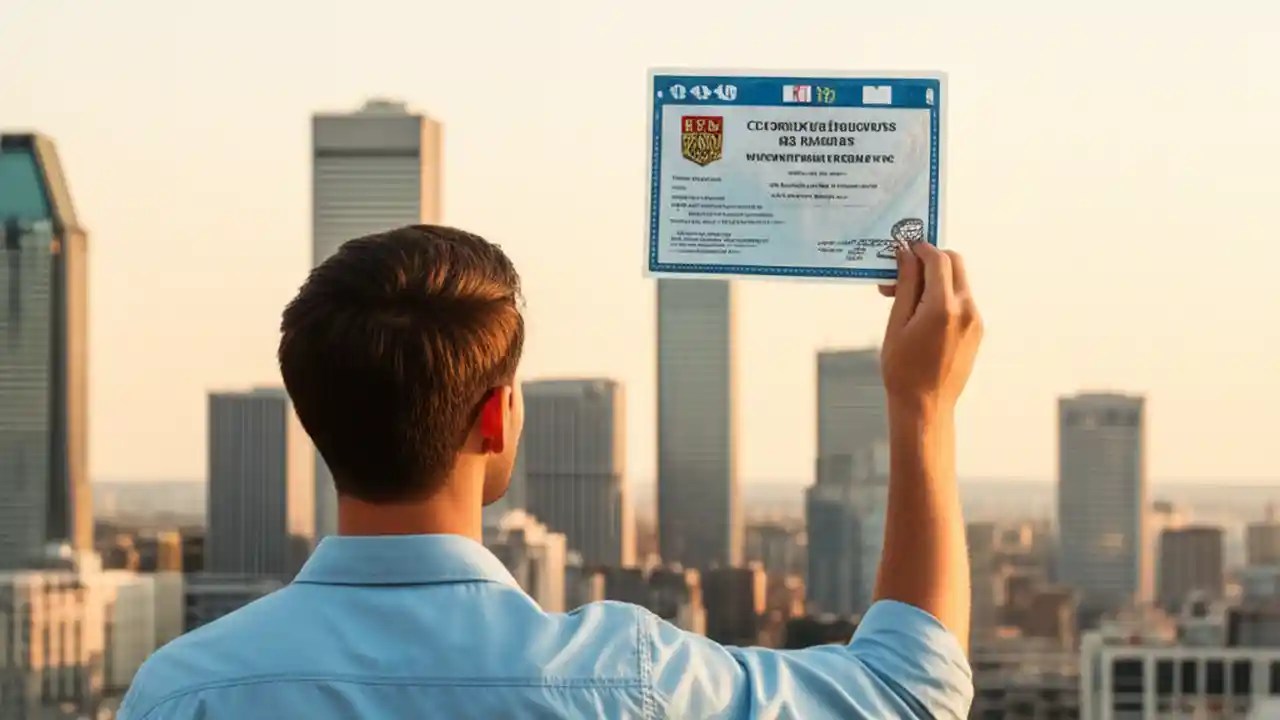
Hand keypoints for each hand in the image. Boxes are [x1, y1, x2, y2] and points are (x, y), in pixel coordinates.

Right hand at [878, 243, 981, 415]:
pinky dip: (944, 296)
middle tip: (903, 273)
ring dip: (936, 280)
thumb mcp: (897, 324)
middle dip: (930, 260)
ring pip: (959, 282)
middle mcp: (966, 310)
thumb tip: (906, 255)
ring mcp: (976, 320)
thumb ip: (905, 285)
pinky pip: (962, 301)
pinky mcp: (977, 330)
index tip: (903, 249)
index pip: (938, 260)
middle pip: (955, 263)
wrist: (925, 406)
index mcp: (943, 307)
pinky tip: (921, 314)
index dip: (920, 248)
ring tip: (906, 299)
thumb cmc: (903, 369)